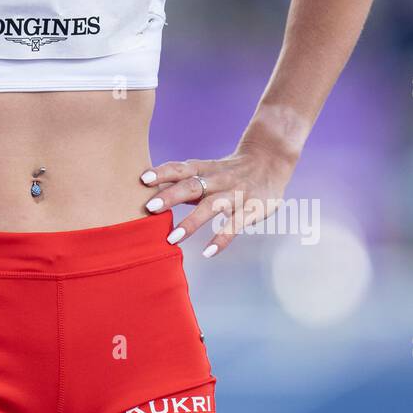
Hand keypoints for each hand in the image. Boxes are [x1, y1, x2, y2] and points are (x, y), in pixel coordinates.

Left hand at [139, 148, 296, 256]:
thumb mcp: (207, 171)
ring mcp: (234, 194)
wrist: (270, 160)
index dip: (162, 172)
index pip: (180, 168)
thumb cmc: (229, 170)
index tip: (142, 179)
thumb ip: (183, 183)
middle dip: (170, 196)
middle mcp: (217, 180)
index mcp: (204, 169)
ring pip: (211, 206)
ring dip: (191, 222)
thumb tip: (150, 194)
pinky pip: (235, 225)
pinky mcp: (251, 209)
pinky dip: (221, 238)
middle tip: (149, 209)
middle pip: (191, 186)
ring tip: (172, 239)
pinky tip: (208, 252)